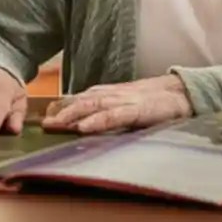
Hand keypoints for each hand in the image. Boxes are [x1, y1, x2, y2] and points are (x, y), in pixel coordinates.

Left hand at [41, 74, 193, 133]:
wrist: (179, 93)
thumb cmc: (150, 102)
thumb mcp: (122, 105)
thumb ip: (104, 111)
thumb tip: (82, 121)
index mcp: (105, 94)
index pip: (77, 99)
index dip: (59, 108)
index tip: (43, 118)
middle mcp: (109, 95)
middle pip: (79, 103)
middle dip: (59, 113)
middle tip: (42, 125)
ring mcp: (121, 102)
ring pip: (91, 107)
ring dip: (71, 116)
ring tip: (55, 125)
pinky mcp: (135, 110)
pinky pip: (112, 117)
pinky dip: (96, 122)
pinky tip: (83, 128)